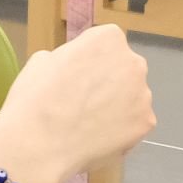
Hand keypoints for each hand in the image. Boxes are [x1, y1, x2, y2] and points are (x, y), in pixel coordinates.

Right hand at [0, 25, 155, 182]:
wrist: (40, 144)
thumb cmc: (35, 97)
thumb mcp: (42, 61)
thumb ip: (69, 58)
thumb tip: (75, 69)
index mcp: (108, 38)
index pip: (106, 46)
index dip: (89, 64)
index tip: (75, 79)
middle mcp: (133, 62)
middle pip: (124, 70)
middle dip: (109, 83)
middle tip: (84, 104)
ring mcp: (144, 94)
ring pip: (132, 98)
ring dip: (117, 107)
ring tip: (90, 126)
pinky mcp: (146, 123)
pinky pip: (134, 124)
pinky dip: (121, 131)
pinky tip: (98, 140)